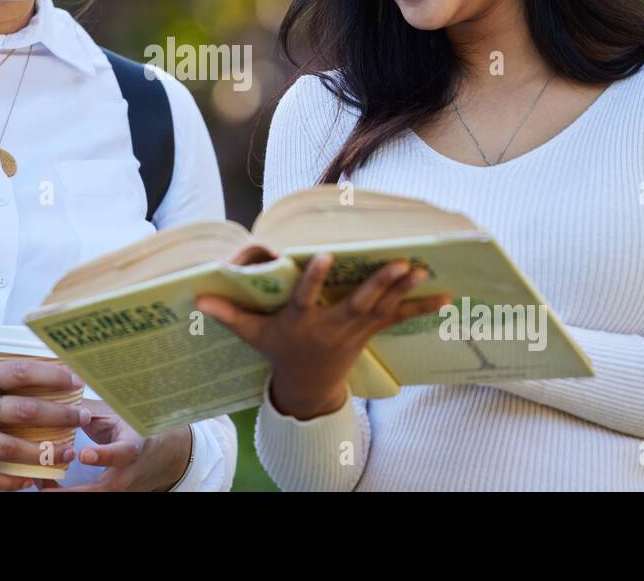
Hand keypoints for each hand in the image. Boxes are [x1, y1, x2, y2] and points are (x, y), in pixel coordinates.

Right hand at [0, 364, 89, 489]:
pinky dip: (10, 481)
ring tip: (66, 452)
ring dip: (44, 451)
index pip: (20, 372)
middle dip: (60, 415)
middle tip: (83, 417)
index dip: (52, 375)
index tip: (75, 378)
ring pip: (12, 446)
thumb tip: (27, 384)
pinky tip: (27, 481)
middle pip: (25, 410)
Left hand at [33, 399, 191, 491]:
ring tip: (41, 484)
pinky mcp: (112, 497)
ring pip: (93, 499)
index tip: (84, 455)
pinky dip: (66, 496)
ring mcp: (120, 491)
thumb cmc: (132, 430)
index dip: (103, 455)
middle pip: (103, 490)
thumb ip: (87, 411)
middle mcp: (127, 474)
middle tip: (45, 485)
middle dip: (73, 491)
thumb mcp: (115, 417)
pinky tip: (47, 486)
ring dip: (64, 495)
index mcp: (132, 447)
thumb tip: (55, 392)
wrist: (162, 455)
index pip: (121, 453)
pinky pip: (88, 500)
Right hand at [195, 252, 449, 419]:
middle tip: (401, 264)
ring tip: (424, 269)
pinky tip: (445, 297)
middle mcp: (333, 326)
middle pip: (358, 304)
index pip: (307, 298)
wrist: (308, 386)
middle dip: (379, 285)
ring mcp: (355, 330)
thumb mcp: (253, 335)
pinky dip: (421, 307)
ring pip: (382, 308)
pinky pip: (398, 318)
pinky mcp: (370, 331)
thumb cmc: (279, 350)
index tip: (325, 257)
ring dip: (404, 289)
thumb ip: (229, 314)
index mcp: (302, 322)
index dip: (315, 279)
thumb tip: (197, 298)